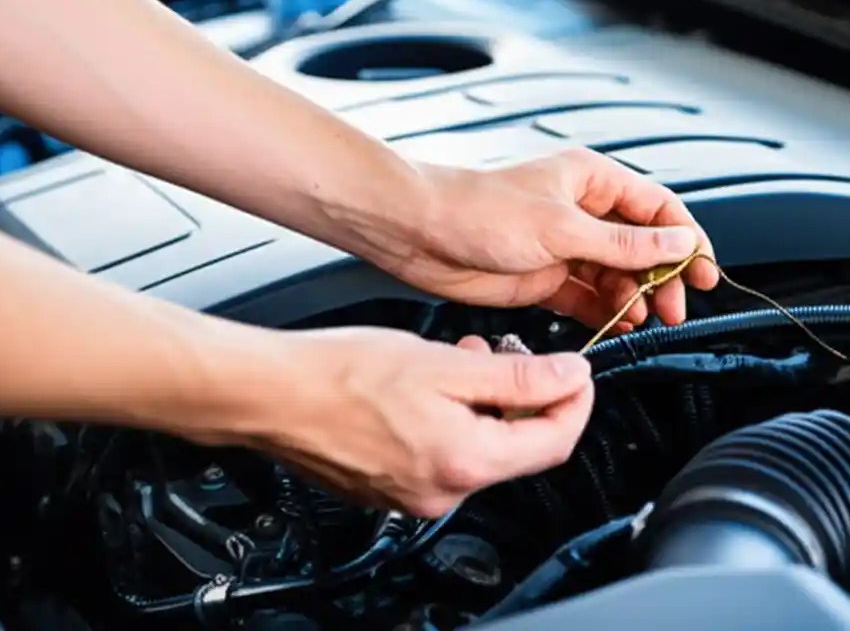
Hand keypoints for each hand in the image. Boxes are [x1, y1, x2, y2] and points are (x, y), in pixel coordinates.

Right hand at [216, 328, 593, 517]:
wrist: (272, 394)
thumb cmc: (342, 376)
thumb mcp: (447, 363)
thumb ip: (519, 375)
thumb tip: (570, 377)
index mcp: (466, 461)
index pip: (555, 442)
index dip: (576, 402)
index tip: (578, 372)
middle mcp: (443, 491)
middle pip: (517, 447)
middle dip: (523, 396)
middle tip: (505, 352)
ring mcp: (414, 495)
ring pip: (479, 448)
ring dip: (485, 403)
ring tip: (459, 359)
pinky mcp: (390, 488)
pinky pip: (442, 455)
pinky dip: (451, 419)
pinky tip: (429, 385)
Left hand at [358, 148, 719, 330]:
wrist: (420, 234)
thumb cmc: (478, 211)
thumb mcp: (561, 228)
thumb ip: (624, 242)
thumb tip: (677, 242)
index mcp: (592, 181)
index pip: (658, 209)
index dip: (687, 241)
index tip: (703, 273)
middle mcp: (583, 211)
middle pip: (644, 246)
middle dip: (664, 277)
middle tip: (676, 307)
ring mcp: (566, 246)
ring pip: (620, 275)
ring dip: (637, 298)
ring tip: (644, 318)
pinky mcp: (547, 277)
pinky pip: (591, 296)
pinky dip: (608, 311)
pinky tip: (618, 323)